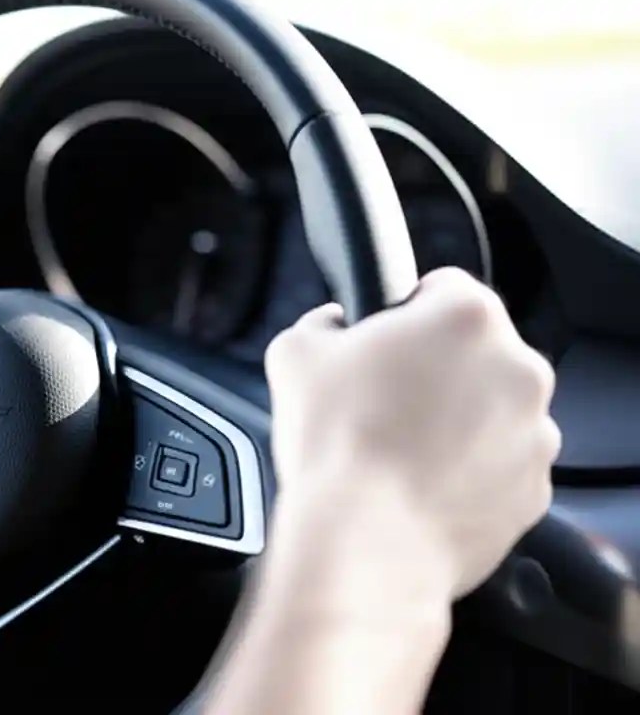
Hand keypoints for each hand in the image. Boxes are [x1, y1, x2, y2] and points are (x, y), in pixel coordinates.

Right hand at [265, 267, 559, 599]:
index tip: (382, 343)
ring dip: (457, 420)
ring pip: (492, 410)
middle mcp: (518, 368)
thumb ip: (320, 322)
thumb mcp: (294, 354)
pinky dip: (470, 472)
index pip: (441, 286)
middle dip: (435, 369)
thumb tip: (333, 325)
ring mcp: (535, 433)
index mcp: (466, 318)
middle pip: (475, 351)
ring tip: (399, 451)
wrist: (364, 544)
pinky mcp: (534, 489)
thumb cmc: (335, 445)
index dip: (404, 313)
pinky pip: (500, 466)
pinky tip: (420, 485)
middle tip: (382, 401)